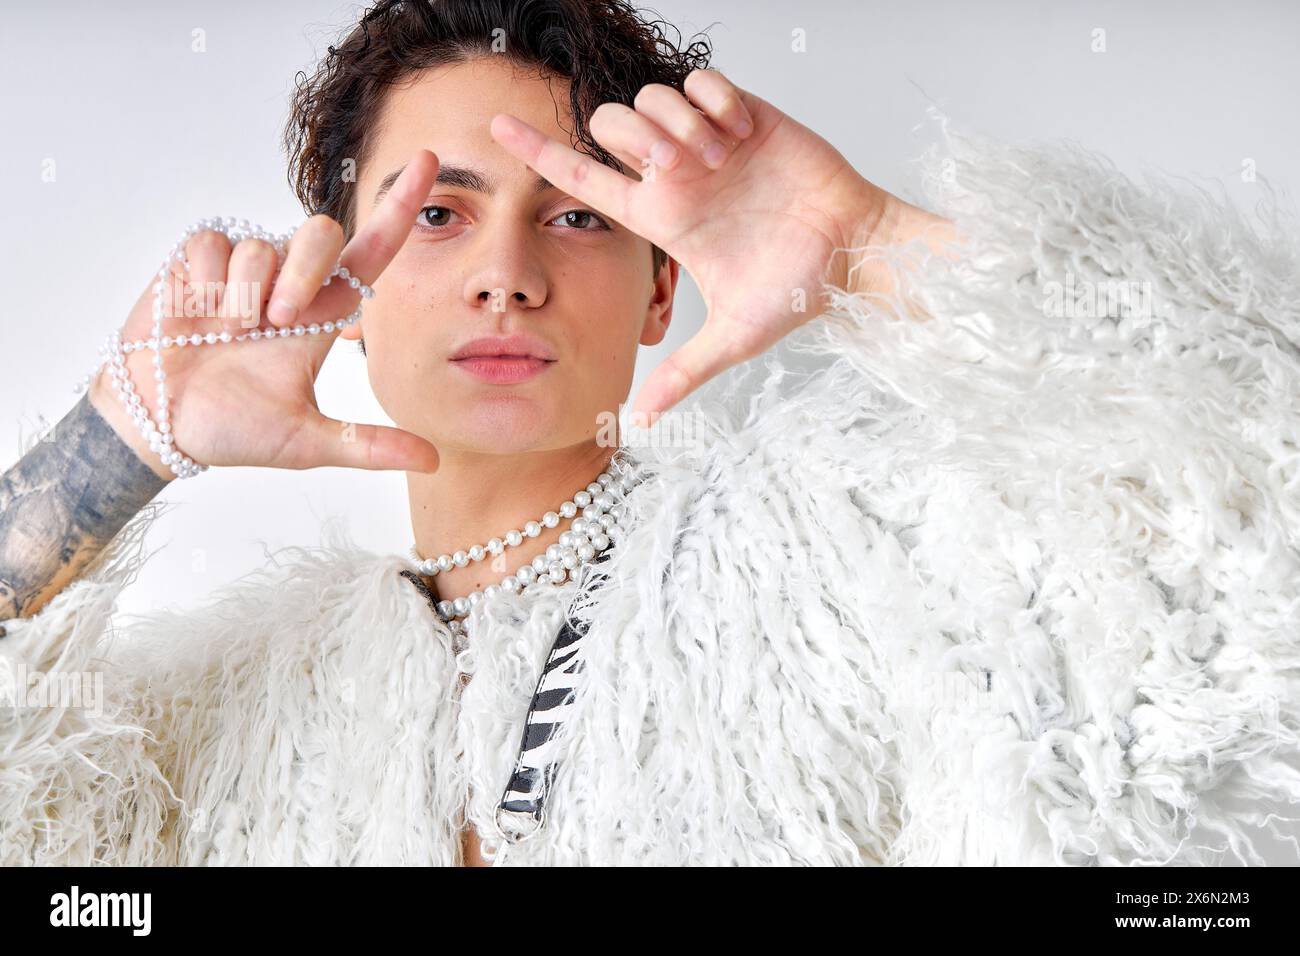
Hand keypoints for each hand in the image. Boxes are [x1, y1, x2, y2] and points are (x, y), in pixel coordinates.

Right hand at [91, 151, 443, 479]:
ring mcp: (244, 266)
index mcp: (324, 313)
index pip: (372, 251)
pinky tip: (195, 311)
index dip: (399, 207)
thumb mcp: (308, 442)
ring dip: (247, 291)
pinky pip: (215, 243)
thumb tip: (435, 461)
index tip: (431, 162)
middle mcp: (290, 281)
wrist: (162, 425)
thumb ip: (369, 445)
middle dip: (304, 271)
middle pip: (322, 232)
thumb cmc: (235, 430)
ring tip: (225, 331)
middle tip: (274, 324)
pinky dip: (207, 281)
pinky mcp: (198, 257)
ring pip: (265, 244)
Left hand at [489, 68, 892, 417]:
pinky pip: (702, 80)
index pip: (584, 180)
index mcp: (663, 218)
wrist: (853, 248)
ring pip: (653, 99)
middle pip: (610, 125)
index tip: (495, 130)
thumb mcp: (735, 335)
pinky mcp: (743, 112)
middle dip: (632, 138)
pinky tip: (740, 132)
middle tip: (680, 168)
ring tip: (722, 156)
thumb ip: (686, 372)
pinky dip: (714, 100)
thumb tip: (642, 420)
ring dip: (679, 125)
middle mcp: (676, 175)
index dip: (538, 153)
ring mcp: (707, 141)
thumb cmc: (799, 287)